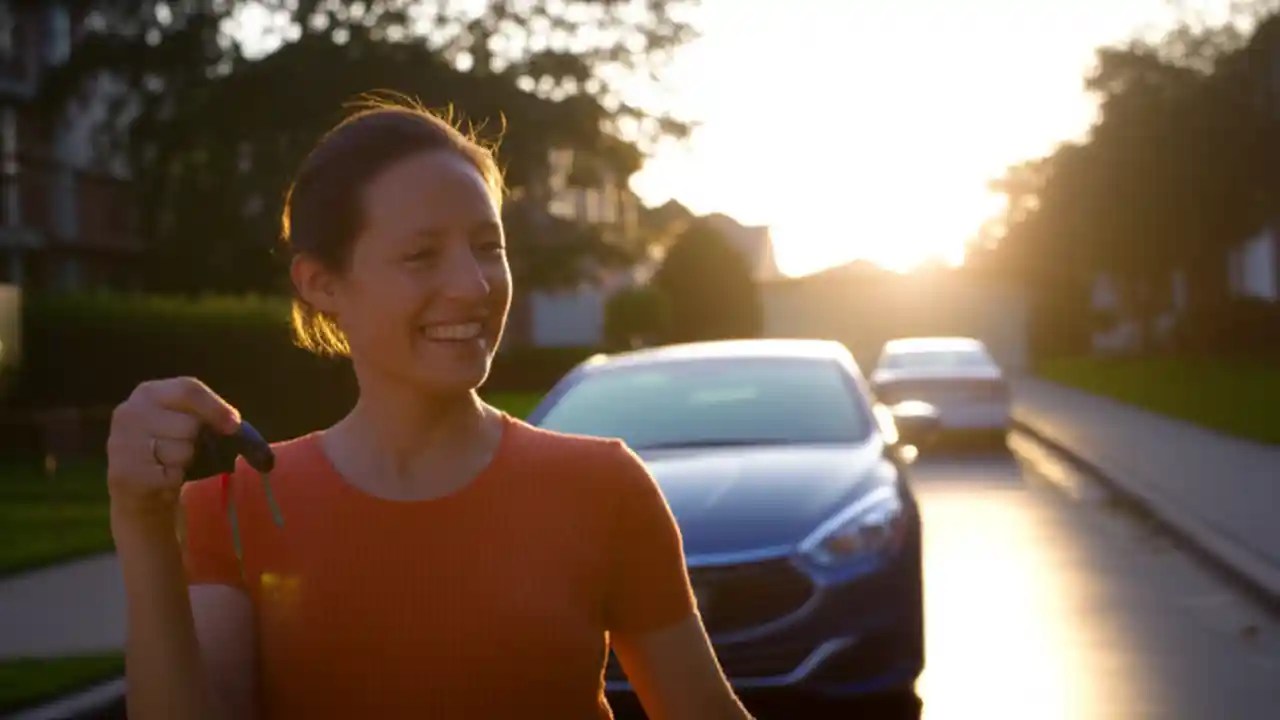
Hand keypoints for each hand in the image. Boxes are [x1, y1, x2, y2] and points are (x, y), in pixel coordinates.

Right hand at [107, 377, 240, 521]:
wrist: (139, 489)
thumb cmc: (170, 449)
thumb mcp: (185, 422)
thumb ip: (207, 416)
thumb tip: (235, 425)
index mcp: (149, 392)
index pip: (188, 389)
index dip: (216, 406)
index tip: (234, 425)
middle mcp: (129, 411)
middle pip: (190, 424)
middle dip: (196, 442)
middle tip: (182, 449)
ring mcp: (122, 442)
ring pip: (181, 451)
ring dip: (184, 463)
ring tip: (168, 464)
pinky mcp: (123, 472)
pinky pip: (170, 475)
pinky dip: (173, 481)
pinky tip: (160, 478)